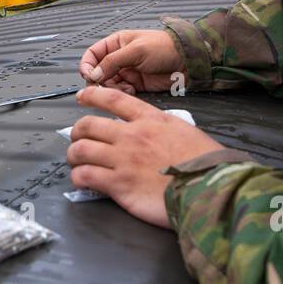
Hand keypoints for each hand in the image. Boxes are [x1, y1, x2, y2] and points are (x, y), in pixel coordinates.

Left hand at [66, 86, 222, 228]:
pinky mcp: (119, 185)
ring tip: (76, 162)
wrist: (208, 188)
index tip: (81, 97)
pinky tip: (82, 181)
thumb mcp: (185, 132)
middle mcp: (132, 136)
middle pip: (88, 125)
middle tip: (77, 140)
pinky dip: (78, 178)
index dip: (92, 96)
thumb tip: (153, 133)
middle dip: (76, 132)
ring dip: (74, 156)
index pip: (113, 99)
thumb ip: (162, 129)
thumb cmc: (205, 163)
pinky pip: (85, 176)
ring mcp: (123, 160)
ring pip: (81, 149)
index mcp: (150, 120)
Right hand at [78, 29, 184, 93]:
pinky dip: (122, 93)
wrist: (187, 61)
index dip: (87, 65)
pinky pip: (121, 91)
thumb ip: (113, 61)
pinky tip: (131, 90)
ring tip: (123, 87)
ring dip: (112, 88)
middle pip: (98, 71)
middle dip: (99, 80)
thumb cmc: (164, 48)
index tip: (88, 75)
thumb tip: (93, 74)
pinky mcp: (135, 84)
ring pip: (108, 84)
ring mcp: (127, 72)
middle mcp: (119, 57)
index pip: (92, 54)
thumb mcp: (136, 50)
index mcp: (116, 43)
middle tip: (104, 85)